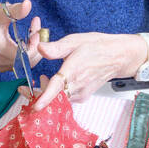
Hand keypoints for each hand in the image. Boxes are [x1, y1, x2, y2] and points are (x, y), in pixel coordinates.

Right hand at [0, 0, 42, 73]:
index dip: (36, 42)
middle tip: (36, 29)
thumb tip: (28, 4)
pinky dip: (26, 53)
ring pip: (26, 63)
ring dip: (33, 48)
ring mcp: (0, 65)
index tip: (36, 27)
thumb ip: (15, 10)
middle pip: (30, 60)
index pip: (27, 54)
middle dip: (37, 44)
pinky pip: (20, 64)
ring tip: (31, 33)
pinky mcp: (1, 66)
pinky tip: (24, 41)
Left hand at [28, 32, 143, 110]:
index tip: (36, 106)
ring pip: (59, 101)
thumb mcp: (75, 41)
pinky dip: (57, 95)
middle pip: (54, 98)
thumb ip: (56, 47)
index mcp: (74, 70)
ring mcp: (81, 93)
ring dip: (47, 93)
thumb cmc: (96, 47)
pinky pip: (65, 100)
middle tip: (31, 83)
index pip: (58, 86)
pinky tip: (56, 83)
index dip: (46, 97)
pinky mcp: (83, 97)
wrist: (117, 57)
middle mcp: (78, 85)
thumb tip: (40, 48)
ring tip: (44, 78)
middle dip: (39, 94)